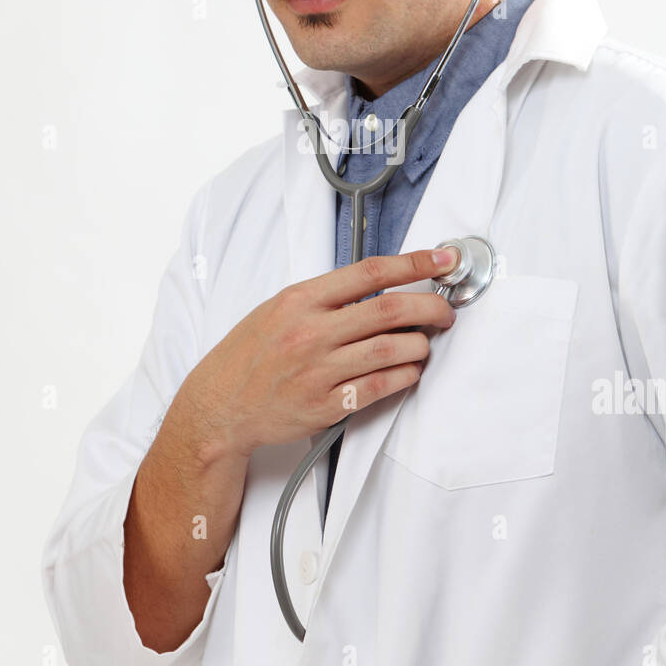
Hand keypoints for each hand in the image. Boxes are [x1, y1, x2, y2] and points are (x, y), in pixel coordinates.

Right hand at [171, 247, 460, 462]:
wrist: (219, 404)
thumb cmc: (250, 354)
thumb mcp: (279, 307)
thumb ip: (326, 296)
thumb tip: (381, 283)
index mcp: (300, 300)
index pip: (369, 272)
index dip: (414, 263)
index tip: (442, 259)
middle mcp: (311, 333)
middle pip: (390, 310)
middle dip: (431, 307)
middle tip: (445, 311)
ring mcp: (318, 371)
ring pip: (391, 349)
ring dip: (420, 344)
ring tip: (424, 342)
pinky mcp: (326, 406)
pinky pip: (380, 386)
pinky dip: (405, 375)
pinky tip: (410, 369)